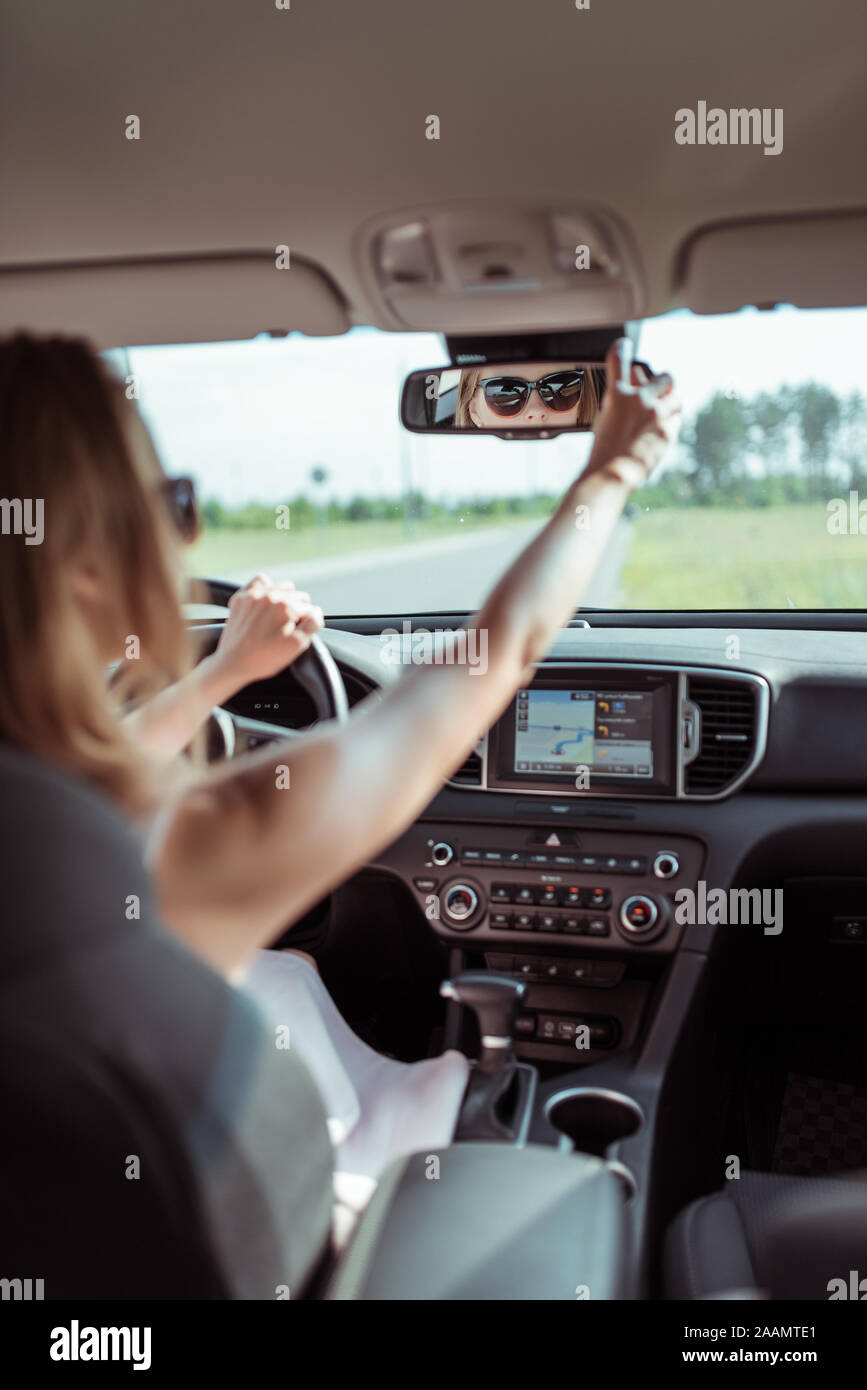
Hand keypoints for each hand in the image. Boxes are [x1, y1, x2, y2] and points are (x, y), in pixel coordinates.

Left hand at [213, 574, 324, 687]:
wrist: (233, 664)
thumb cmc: (264, 658)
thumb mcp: (296, 646)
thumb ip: (312, 625)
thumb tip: (316, 612)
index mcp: (285, 606)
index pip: (309, 609)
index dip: (309, 622)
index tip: (301, 633)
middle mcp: (270, 596)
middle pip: (297, 596)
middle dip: (298, 610)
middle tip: (290, 628)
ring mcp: (253, 595)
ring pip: (281, 586)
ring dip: (285, 598)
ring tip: (279, 616)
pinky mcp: (241, 598)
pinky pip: (259, 581)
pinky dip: (266, 587)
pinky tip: (266, 601)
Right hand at [586, 337, 680, 489]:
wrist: (612, 474)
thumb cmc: (605, 449)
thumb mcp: (606, 417)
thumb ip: (622, 397)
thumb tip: (637, 381)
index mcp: (617, 394)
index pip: (619, 358)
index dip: (621, 347)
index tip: (623, 345)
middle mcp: (639, 399)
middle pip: (664, 377)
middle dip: (664, 383)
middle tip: (659, 391)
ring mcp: (656, 414)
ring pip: (677, 397)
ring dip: (671, 402)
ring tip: (662, 412)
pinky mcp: (668, 431)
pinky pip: (677, 418)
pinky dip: (671, 421)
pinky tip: (661, 429)